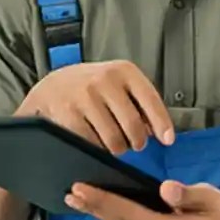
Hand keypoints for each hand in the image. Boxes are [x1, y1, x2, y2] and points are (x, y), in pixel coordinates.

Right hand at [14, 60, 173, 154]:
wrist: (51, 87)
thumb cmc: (92, 88)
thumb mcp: (117, 84)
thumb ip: (140, 102)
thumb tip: (158, 132)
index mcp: (123, 70)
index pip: (150, 99)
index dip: (162, 123)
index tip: (167, 140)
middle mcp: (105, 80)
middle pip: (133, 126)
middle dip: (136, 142)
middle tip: (132, 144)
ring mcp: (85, 96)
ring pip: (114, 140)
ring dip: (117, 149)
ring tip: (112, 142)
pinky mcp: (69, 114)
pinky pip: (93, 145)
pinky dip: (97, 149)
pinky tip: (95, 141)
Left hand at [64, 179, 219, 219]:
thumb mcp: (211, 199)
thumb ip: (187, 194)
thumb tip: (166, 190)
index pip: (125, 213)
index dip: (100, 201)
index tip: (78, 190)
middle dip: (95, 207)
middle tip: (71, 193)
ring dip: (110, 216)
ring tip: (88, 198)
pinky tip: (117, 212)